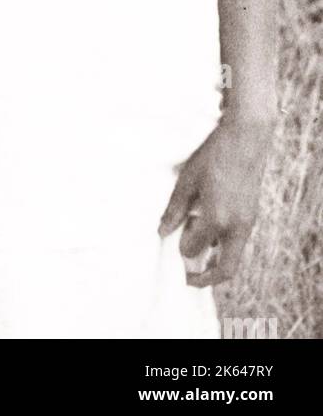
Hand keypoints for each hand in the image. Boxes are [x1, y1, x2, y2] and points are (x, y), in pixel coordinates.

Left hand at [159, 113, 273, 286]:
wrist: (246, 137)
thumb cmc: (213, 155)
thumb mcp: (187, 180)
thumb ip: (175, 209)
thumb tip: (162, 232)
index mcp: (217, 218)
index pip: (194, 248)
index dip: (180, 248)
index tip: (168, 240)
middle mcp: (236, 226)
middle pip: (226, 269)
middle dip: (207, 278)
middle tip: (188, 277)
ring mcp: (248, 222)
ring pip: (234, 255)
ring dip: (216, 259)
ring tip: (194, 248)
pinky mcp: (252, 215)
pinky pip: (238, 241)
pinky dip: (223, 244)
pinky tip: (207, 229)